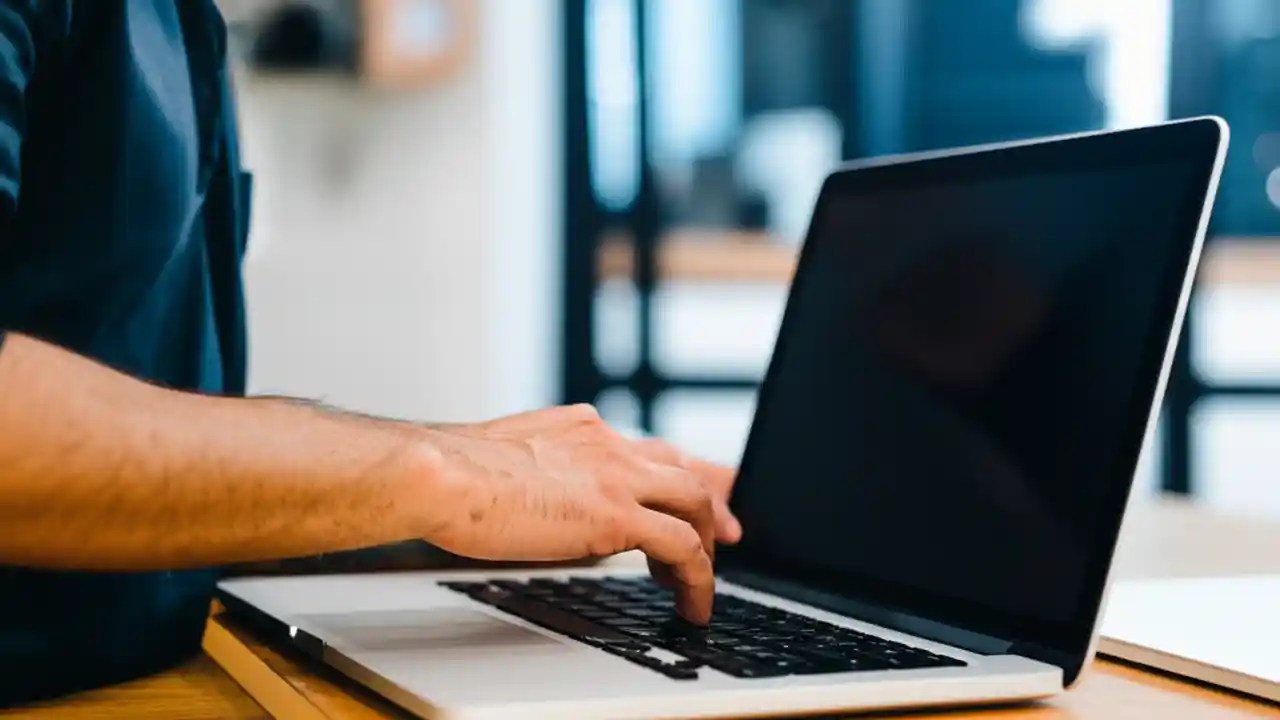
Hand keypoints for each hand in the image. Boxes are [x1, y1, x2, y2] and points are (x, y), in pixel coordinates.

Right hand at [421, 405, 738, 623]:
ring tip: (701, 583)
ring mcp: (616, 475)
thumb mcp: (502, 458)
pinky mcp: (617, 514)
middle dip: (712, 503)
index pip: (643, 447)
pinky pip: (682, 547)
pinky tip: (693, 604)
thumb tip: (530, 496)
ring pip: (695, 502)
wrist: (441, 475)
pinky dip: (698, 577)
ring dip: (706, 545)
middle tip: (726, 535)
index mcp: (578, 427)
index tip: (685, 492)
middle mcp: (605, 442)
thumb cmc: (448, 475)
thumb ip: (533, 471)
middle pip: (683, 467)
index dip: (672, 473)